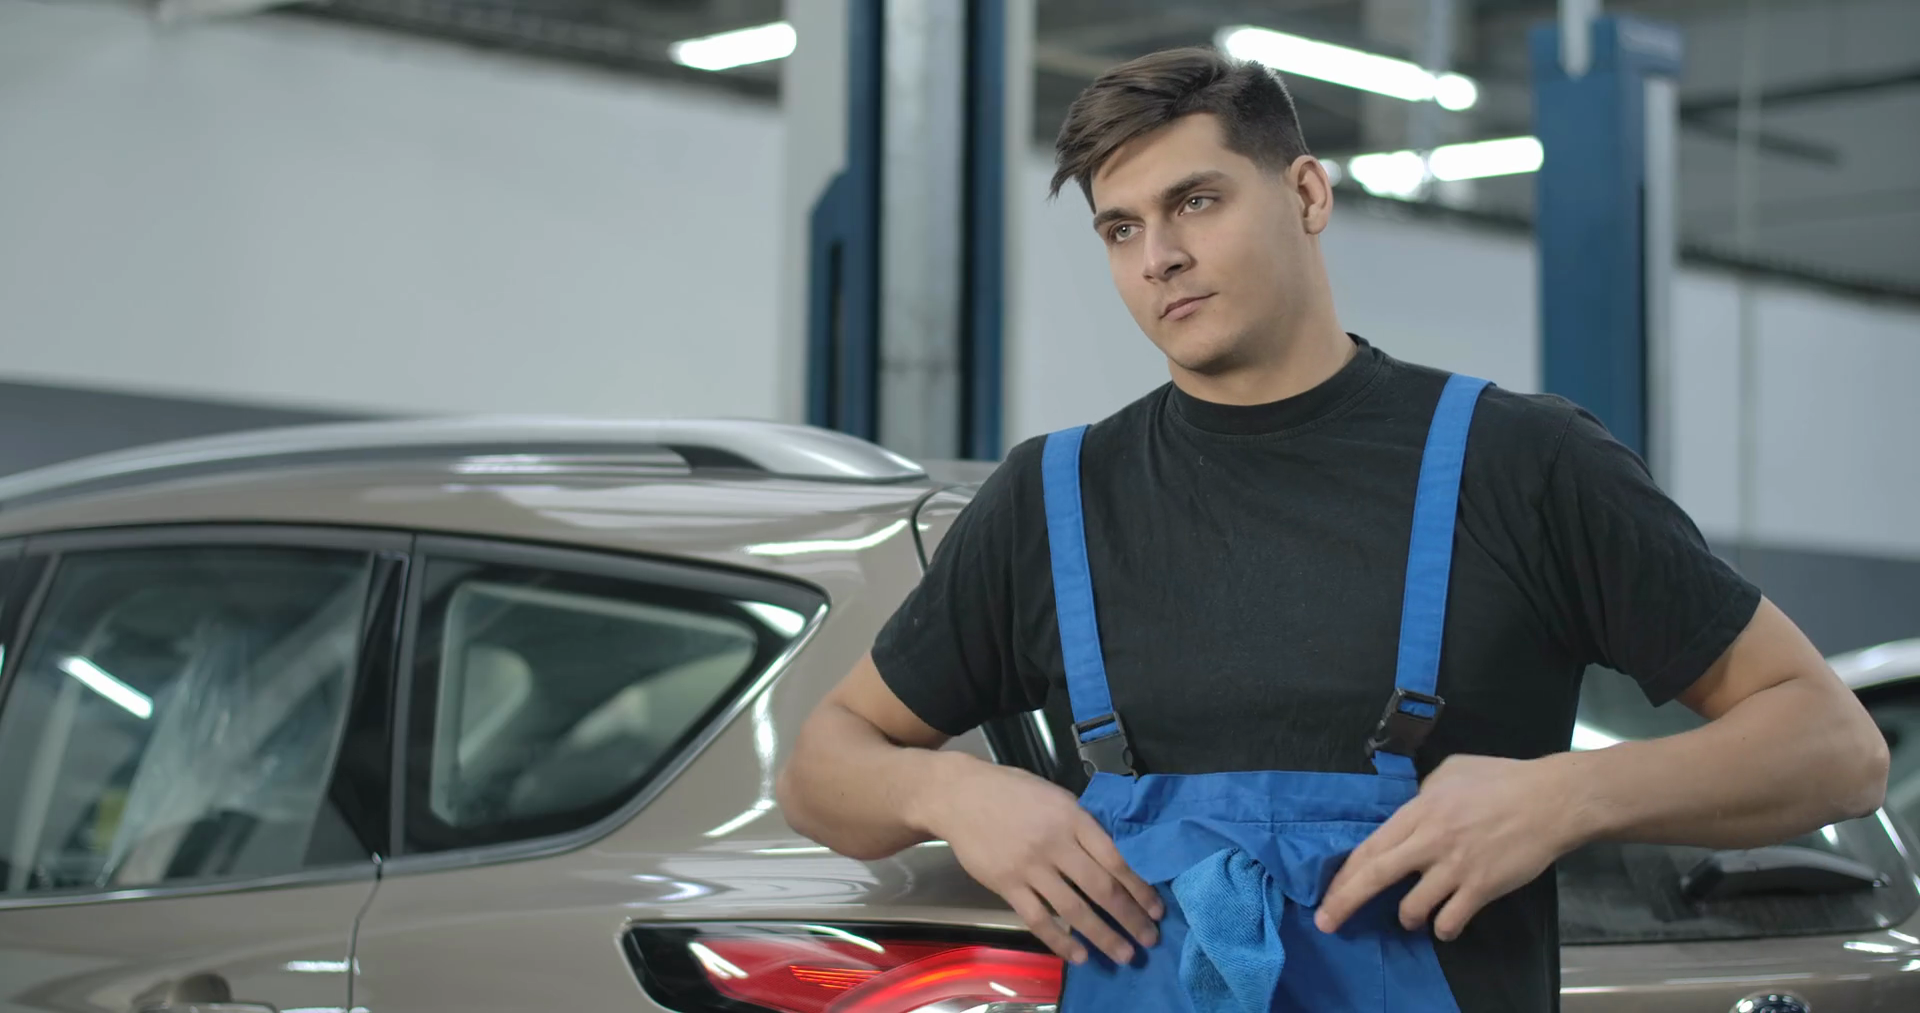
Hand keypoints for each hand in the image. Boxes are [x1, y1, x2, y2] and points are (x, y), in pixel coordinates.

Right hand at [917, 755, 1163, 964]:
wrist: (960, 796)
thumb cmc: (1011, 792)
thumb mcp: (1055, 796)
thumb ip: (1081, 824)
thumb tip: (1111, 855)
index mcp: (1073, 818)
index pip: (1116, 858)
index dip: (1139, 887)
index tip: (1157, 909)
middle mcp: (1055, 843)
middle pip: (1101, 887)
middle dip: (1130, 917)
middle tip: (1149, 940)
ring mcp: (1030, 866)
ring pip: (1074, 908)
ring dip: (1102, 935)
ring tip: (1123, 954)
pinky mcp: (1006, 885)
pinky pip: (1038, 919)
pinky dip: (1060, 940)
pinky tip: (1079, 955)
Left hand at [1315, 753, 1587, 940]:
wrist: (1552, 800)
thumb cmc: (1503, 779)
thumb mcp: (1451, 771)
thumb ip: (1424, 793)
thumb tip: (1412, 809)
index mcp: (1420, 809)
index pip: (1370, 846)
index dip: (1344, 873)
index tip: (1327, 892)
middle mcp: (1430, 839)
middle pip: (1376, 876)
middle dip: (1345, 903)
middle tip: (1327, 923)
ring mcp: (1456, 866)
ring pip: (1412, 907)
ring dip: (1406, 917)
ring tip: (1412, 915)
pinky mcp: (1482, 887)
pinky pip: (1450, 920)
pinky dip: (1443, 928)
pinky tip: (1445, 924)